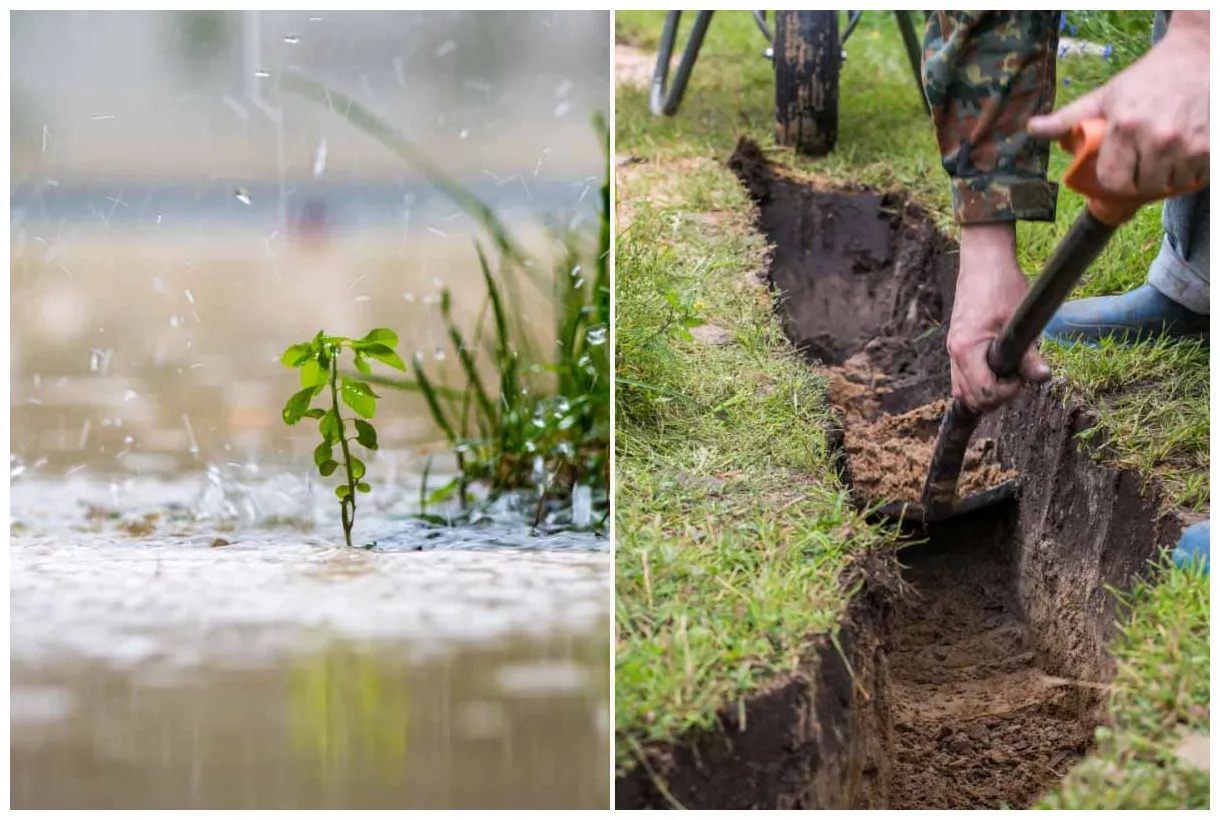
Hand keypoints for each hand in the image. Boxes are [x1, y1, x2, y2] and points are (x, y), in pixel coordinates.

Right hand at [948, 224, 1050, 411]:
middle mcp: (954, 352)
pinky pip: (960, 376)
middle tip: (1017, 380)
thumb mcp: (1019, 321)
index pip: (983, 392)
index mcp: (967, 349)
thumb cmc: (1001, 285)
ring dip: (985, 392)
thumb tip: (1042, 377)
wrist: (983, 260)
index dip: (1006, 392)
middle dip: (996, 397)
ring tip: (1008, 378)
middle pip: (969, 397)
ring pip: (961, 390)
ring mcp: (952, 348)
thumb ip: (1028, 353)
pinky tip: (996, 372)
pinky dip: (976, 383)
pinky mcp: (956, 343)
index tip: (1022, 377)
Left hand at [1028, 12, 1208, 196]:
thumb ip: (1069, 118)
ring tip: (1162, 157)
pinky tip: (1183, 155)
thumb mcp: (1105, 96)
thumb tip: (1031, 128)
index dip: (1113, 180)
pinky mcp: (1211, 148)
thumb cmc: (1146, 79)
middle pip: (1141, 187)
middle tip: (1141, 163)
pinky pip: (1194, 178)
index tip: (1118, 171)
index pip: (1113, 181)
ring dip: (1164, 178)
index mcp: (1125, 128)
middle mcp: (1157, 138)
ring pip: (1169, 185)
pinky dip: (1189, 173)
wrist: (1199, 57)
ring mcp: (1187, 144)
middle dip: (1138, 180)